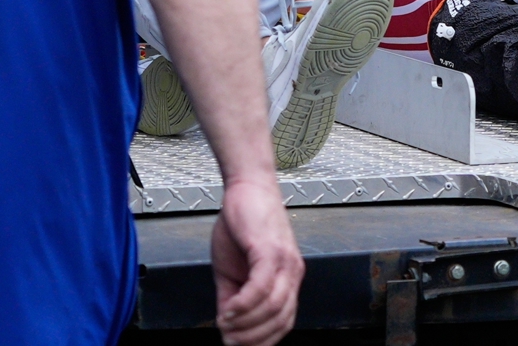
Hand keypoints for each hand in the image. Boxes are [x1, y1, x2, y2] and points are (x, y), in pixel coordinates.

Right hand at [212, 177, 302, 345]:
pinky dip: (244, 304)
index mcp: (287, 279)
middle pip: (280, 320)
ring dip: (246, 324)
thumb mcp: (232, 268)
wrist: (246, 186)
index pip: (283, 322)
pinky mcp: (270, 249)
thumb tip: (226, 324)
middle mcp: (292, 272)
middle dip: (253, 338)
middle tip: (229, 339)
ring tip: (225, 325)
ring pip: (273, 307)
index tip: (236, 344)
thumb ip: (232, 297)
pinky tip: (229, 310)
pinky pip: (261, 286)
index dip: (261, 340)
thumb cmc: (242, 222)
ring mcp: (284, 261)